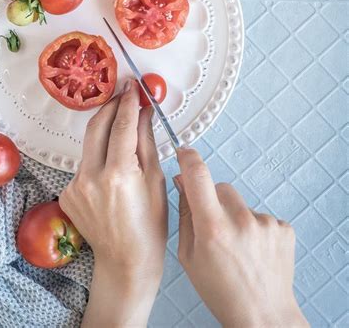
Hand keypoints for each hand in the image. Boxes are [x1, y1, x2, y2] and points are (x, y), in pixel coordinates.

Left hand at [59, 80, 167, 327]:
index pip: (121, 126)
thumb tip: (145, 110)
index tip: (134, 85)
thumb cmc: (150, 226)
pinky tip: (112, 163)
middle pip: (96, 127)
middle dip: (111, 106)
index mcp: (118, 174)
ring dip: (105, 130)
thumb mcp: (155, 180)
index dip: (128, 102)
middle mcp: (91, 177)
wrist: (125, 264)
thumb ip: (146, 141)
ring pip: (89, 144)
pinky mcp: (67, 193)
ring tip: (123, 123)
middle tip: (125, 93)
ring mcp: (75, 186)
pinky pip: (84, 163)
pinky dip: (98, 156)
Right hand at [175, 148, 307, 327]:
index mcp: (212, 228)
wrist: (262, 315)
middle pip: (221, 187)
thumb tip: (182, 181)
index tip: (185, 153)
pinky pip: (261, 216)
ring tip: (238, 246)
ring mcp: (265, 223)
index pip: (198, 174)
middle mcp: (240, 221)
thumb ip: (185, 214)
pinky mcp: (282, 228)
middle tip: (215, 228)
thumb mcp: (188, 256)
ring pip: (241, 203)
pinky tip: (254, 251)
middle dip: (214, 201)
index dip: (188, 158)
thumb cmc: (222, 292)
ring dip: (236, 216)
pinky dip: (256, 229)